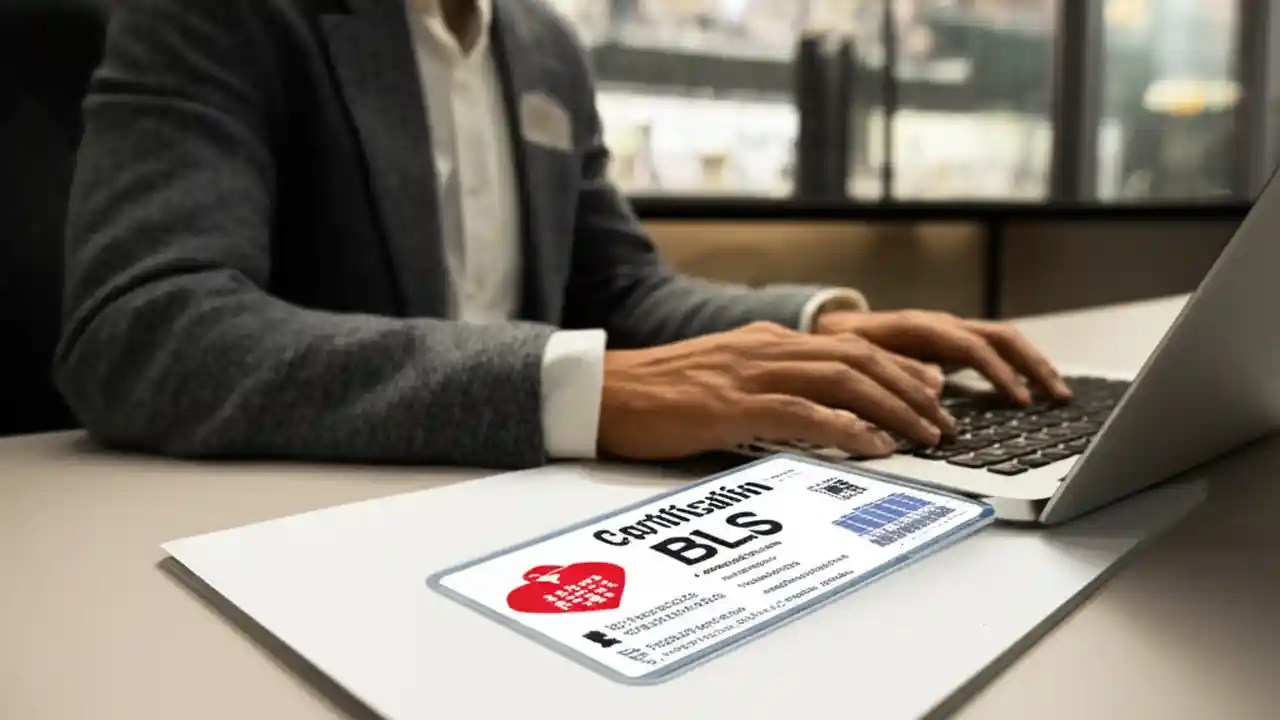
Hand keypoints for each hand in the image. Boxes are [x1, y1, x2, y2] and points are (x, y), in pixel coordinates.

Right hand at [597, 321, 956, 460]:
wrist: (604, 392)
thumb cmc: (658, 395)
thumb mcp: (723, 378)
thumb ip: (767, 385)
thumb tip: (811, 412)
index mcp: (765, 340)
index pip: (848, 345)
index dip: (897, 368)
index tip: (931, 391)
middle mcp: (766, 347)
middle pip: (858, 359)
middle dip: (909, 390)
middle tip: (943, 421)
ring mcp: (750, 373)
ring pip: (843, 380)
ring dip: (892, 409)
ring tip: (924, 437)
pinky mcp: (733, 404)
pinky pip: (803, 412)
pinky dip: (846, 427)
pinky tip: (873, 446)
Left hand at [813, 309, 1072, 404]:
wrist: (824, 329)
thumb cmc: (838, 345)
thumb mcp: (857, 356)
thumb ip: (895, 368)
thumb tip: (936, 386)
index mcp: (920, 326)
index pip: (972, 346)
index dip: (998, 373)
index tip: (1019, 400)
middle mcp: (940, 325)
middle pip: (1000, 337)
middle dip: (1033, 365)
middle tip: (1058, 397)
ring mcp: (947, 333)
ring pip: (1001, 342)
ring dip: (1032, 366)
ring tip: (1057, 395)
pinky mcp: (948, 345)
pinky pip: (991, 352)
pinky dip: (1014, 370)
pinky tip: (1027, 395)